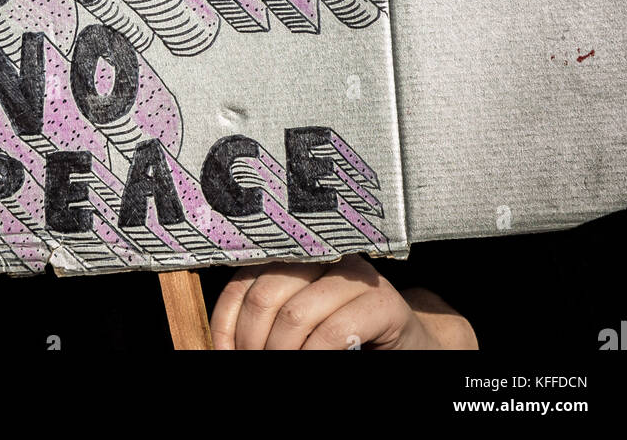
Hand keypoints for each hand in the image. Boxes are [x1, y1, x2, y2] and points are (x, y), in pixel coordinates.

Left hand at [210, 255, 477, 349]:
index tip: (225, 352)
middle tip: (256, 364)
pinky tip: (314, 363)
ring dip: (282, 354)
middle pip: (265, 292)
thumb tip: (216, 346)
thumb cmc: (349, 340)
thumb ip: (266, 326)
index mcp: (297, 257)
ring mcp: (355, 276)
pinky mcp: (382, 303)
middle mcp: (325, 257)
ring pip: (295, 313)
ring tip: (284, 368)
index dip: (227, 323)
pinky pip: (334, 332)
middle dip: (253, 342)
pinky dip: (315, 356)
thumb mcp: (299, 329)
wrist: (411, 346)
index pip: (244, 278)